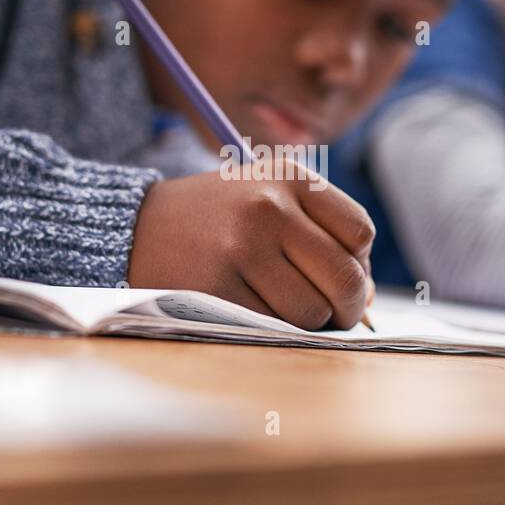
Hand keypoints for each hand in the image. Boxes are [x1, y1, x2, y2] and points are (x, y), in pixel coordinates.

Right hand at [127, 170, 374, 329]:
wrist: (138, 227)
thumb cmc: (220, 220)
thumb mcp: (269, 198)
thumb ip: (322, 236)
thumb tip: (367, 301)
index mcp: (289, 176)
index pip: (360, 232)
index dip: (360, 264)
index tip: (341, 275)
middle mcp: (268, 206)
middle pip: (344, 277)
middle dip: (348, 307)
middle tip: (335, 315)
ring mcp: (241, 247)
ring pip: (312, 310)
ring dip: (308, 322)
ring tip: (283, 307)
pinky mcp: (216, 285)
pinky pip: (273, 326)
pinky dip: (273, 329)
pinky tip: (254, 309)